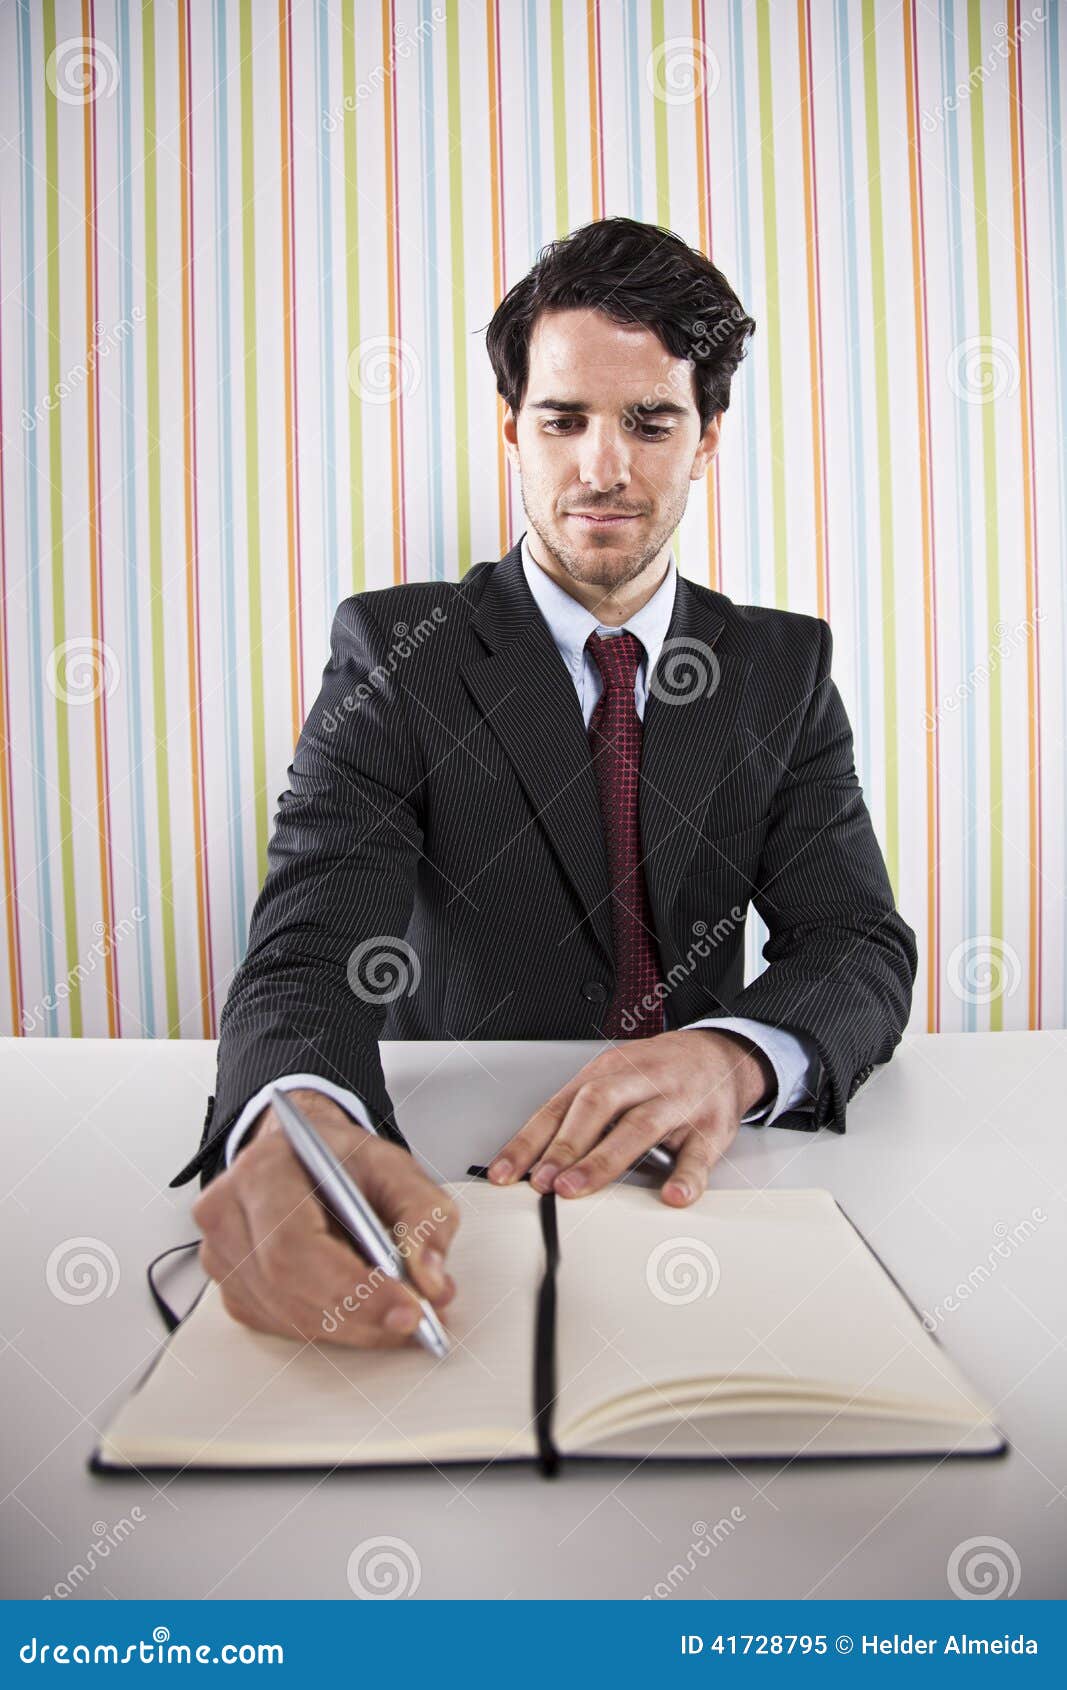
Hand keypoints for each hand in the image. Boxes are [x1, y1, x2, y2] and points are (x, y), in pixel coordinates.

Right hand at [191, 1090, 459, 1347]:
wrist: (304, 1155)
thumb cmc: (343, 1161)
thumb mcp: (398, 1168)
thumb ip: (425, 1216)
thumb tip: (431, 1281)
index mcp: (263, 1169)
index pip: (295, 1244)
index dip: (352, 1288)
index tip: (409, 1310)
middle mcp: (227, 1211)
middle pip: (287, 1287)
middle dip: (359, 1314)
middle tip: (415, 1321)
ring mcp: (220, 1253)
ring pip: (286, 1315)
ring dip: (350, 1326)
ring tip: (398, 1314)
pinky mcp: (231, 1286)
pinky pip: (280, 1325)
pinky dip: (329, 1327)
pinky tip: (360, 1310)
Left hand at [486, 1030, 774, 1206]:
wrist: (718, 1054)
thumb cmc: (656, 1073)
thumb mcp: (612, 1081)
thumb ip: (577, 1118)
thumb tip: (531, 1166)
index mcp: (605, 1073)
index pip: (558, 1107)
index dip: (529, 1141)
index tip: (505, 1174)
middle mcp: (638, 1081)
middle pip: (596, 1107)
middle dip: (564, 1147)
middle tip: (542, 1182)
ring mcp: (676, 1102)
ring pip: (639, 1127)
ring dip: (603, 1160)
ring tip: (577, 1188)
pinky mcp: (711, 1126)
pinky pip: (699, 1153)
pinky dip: (686, 1175)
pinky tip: (672, 1195)